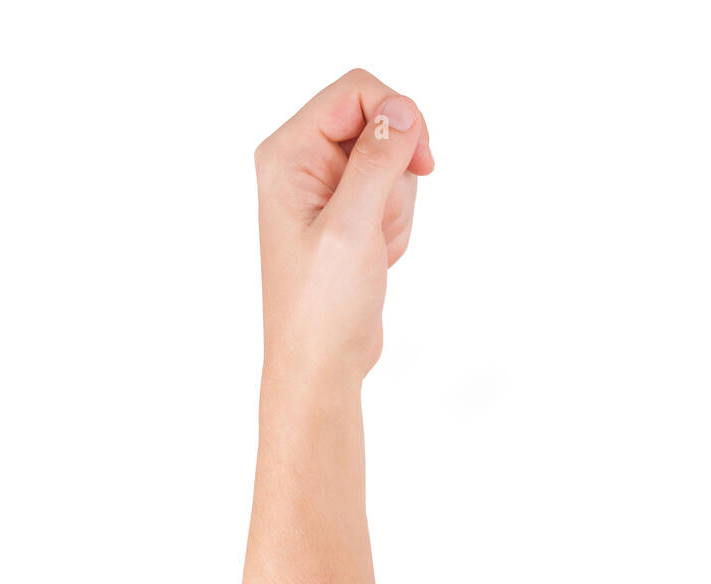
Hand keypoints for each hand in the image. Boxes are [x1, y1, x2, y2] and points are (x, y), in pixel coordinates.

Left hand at [255, 69, 433, 384]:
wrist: (321, 365)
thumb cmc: (322, 307)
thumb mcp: (351, 227)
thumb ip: (376, 160)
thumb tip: (403, 110)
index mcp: (288, 154)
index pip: (355, 92)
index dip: (398, 115)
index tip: (422, 159)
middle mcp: (301, 163)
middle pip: (378, 125)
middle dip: (396, 173)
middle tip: (378, 222)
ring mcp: (325, 190)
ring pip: (391, 162)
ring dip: (397, 205)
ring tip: (374, 248)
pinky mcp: (346, 214)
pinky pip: (391, 195)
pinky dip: (395, 224)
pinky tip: (376, 257)